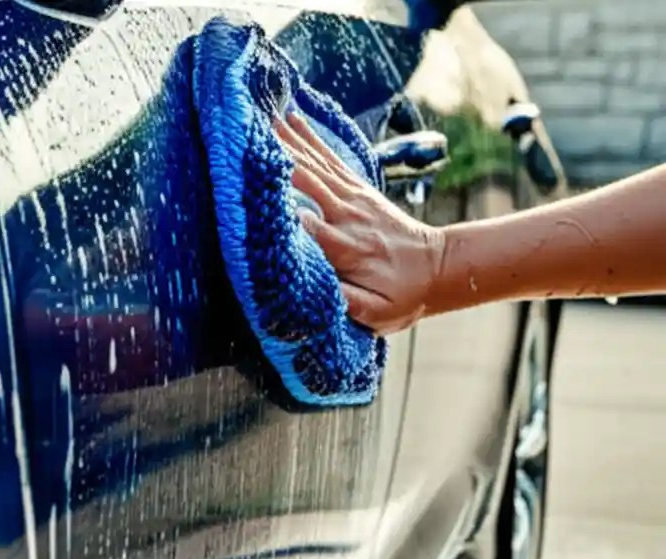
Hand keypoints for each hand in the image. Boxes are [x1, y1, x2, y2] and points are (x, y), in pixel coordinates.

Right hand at [275, 113, 446, 334]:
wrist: (438, 267)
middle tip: (248, 137)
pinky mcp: (357, 189)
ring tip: (261, 118)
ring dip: (288, 141)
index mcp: (347, 248)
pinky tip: (291, 119)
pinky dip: (310, 138)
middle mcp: (348, 215)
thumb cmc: (401, 295)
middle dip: (279, 160)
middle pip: (308, 183)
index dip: (282, 209)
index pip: (309, 227)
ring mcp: (353, 198)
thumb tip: (311, 294)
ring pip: (315, 165)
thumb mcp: (378, 312)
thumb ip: (348, 302)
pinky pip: (329, 159)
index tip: (254, 188)